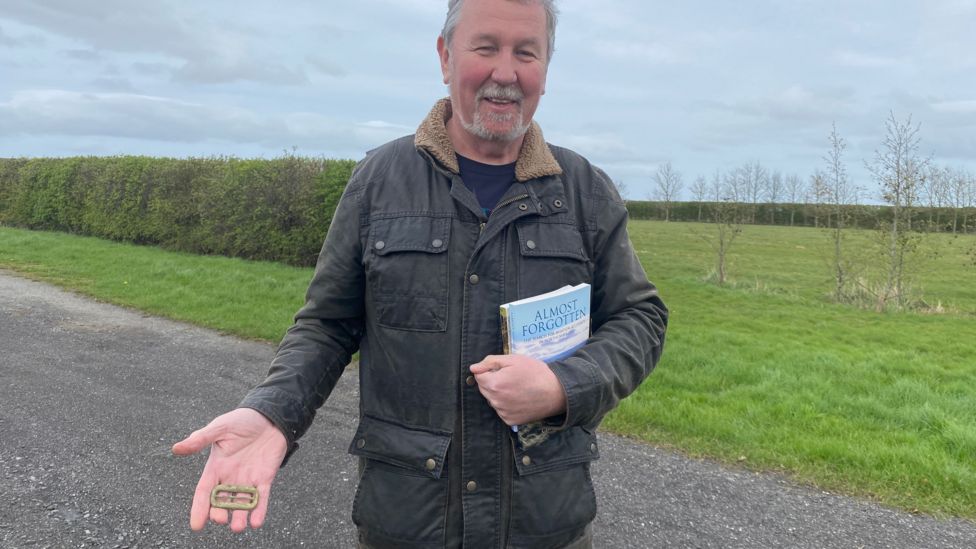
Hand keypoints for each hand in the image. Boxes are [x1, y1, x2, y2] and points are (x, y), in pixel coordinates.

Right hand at [172, 408, 287, 531]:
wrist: (269, 416)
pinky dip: (259, 510)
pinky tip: (256, 522)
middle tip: (220, 520)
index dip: (199, 507)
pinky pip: (261, 497)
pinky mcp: (265, 478)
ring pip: (241, 503)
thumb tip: (176, 448)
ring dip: (239, 516)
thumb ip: (201, 439)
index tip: (196, 525)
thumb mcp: (220, 427)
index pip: (204, 491)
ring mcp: (248, 479)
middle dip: (220, 513)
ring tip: (238, 526)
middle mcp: (230, 477)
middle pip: (221, 501)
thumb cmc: (241, 420)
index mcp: (216, 467)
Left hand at [470, 355, 566, 425]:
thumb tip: (473, 368)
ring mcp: (503, 412)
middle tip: (511, 378)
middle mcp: (495, 401)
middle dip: (493, 382)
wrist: (556, 392)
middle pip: (484, 389)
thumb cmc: (536, 372)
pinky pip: (501, 410)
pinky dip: (506, 404)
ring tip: (517, 388)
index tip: (503, 370)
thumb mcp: (514, 359)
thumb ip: (490, 362)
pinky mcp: (510, 421)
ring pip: (492, 400)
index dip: (489, 370)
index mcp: (494, 384)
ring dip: (499, 394)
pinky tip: (519, 399)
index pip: (478, 376)